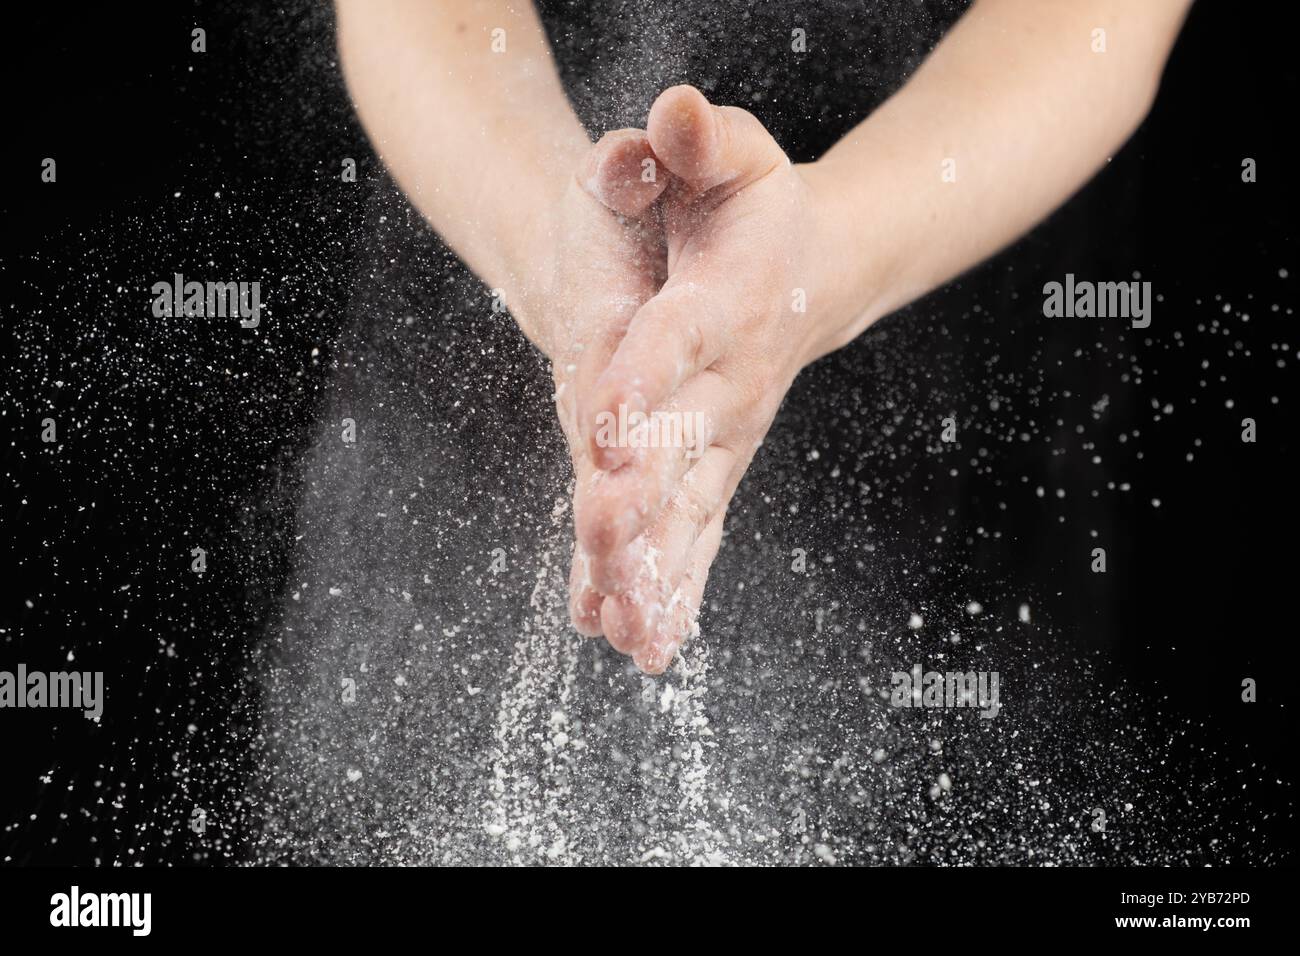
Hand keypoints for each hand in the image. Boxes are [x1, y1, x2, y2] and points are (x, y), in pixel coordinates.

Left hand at [567, 85, 888, 672]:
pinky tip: (639, 647)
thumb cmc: (748, 205)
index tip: (611, 427)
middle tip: (605, 538)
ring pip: (690, 512)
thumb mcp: (725, 154)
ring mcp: (726, 437)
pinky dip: (671, 591)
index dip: (648, 377)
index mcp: (726, 301)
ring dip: (656, 570)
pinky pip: (696, 538)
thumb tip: (669, 112)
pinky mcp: (718, 471)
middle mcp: (730, 383)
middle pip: (685, 445)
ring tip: (624, 631)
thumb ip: (695, 139)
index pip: (681, 338)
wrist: (805, 269)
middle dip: (645, 496)